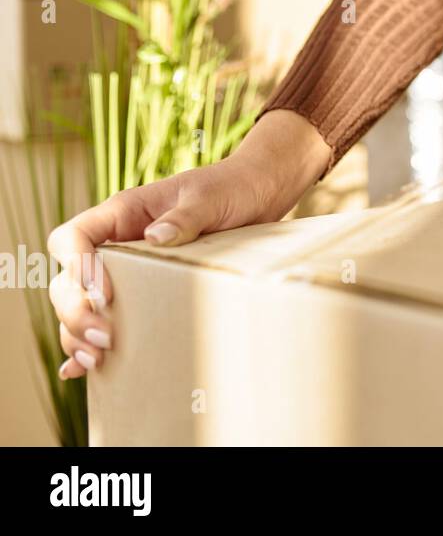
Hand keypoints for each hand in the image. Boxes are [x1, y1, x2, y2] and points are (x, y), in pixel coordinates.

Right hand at [46, 110, 329, 378]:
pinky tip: (80, 369)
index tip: (103, 292)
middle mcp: (116, 242)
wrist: (259, 191)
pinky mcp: (144, 287)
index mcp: (123, 213)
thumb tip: (155, 238)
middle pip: (68, 279)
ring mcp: (127, 267)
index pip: (72, 238)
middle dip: (76, 312)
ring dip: (78, 333)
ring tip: (93, 360)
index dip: (76, 267)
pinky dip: (87, 341)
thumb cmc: (231, 187)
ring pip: (80, 303)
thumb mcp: (209, 198)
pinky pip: (105, 314)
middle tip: (103, 338)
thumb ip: (184, 217)